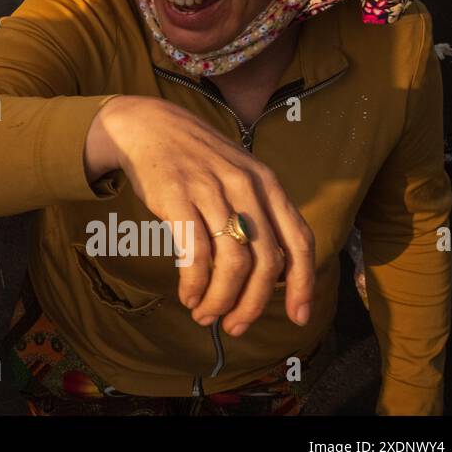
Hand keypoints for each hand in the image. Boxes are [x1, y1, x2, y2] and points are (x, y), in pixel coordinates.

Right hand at [84, 96, 314, 336]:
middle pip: (265, 261)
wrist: (149, 126)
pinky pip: (195, 252)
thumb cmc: (196, 159)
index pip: (299, 240)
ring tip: (206, 315)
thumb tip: (273, 273)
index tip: (298, 316)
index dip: (303, 283)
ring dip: (221, 299)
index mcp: (267, 184)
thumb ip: (260, 214)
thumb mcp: (239, 175)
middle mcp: (245, 187)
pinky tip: (188, 296)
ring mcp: (211, 191)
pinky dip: (194, 283)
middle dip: (253, 304)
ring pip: (232, 262)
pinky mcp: (178, 197)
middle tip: (236, 326)